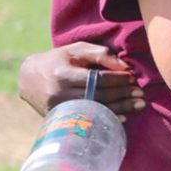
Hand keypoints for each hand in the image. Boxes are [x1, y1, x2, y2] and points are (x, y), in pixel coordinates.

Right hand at [18, 42, 142, 118]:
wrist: (28, 78)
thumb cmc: (57, 60)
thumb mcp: (75, 50)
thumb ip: (100, 54)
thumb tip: (125, 66)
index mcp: (63, 74)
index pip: (97, 78)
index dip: (117, 79)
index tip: (133, 79)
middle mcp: (60, 93)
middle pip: (99, 96)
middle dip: (123, 95)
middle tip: (142, 95)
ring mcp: (59, 109)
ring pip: (95, 110)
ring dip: (120, 109)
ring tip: (138, 105)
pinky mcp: (60, 119)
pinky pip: (87, 120)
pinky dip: (106, 119)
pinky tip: (122, 118)